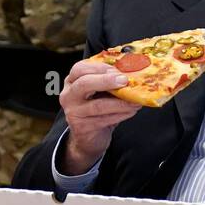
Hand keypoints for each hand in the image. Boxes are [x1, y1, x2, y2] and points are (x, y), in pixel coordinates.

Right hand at [59, 60, 141, 174]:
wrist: (90, 136)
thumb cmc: (98, 107)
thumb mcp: (102, 91)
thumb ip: (111, 80)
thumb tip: (133, 71)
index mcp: (73, 81)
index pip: (80, 68)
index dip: (100, 67)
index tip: (118, 70)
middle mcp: (69, 95)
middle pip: (84, 83)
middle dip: (106, 81)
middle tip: (125, 80)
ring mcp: (74, 112)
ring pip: (98, 105)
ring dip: (121, 102)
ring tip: (136, 100)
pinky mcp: (82, 127)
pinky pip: (104, 119)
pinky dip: (120, 114)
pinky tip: (131, 111)